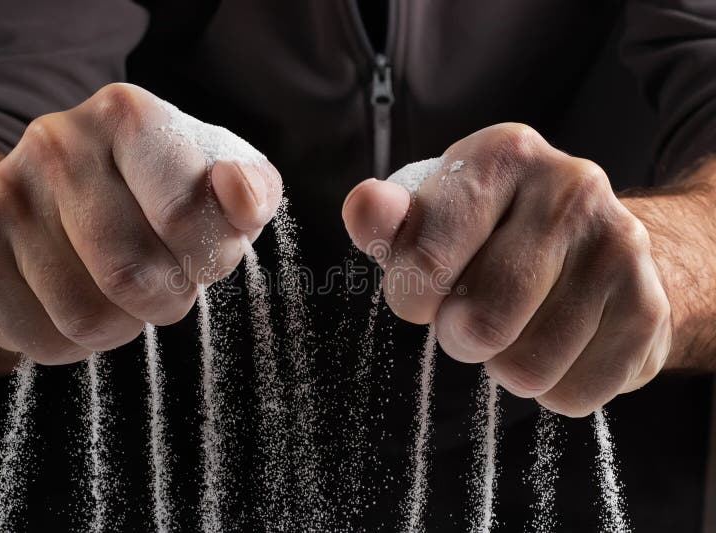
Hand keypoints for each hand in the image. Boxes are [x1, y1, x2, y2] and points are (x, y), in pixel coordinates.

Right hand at [0, 83, 281, 364]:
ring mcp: (6, 199)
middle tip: (168, 280)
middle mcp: (56, 144)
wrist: (68, 197)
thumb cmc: (164, 191)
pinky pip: (42, 340)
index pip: (187, 219)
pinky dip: (77, 344)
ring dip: (123, 325)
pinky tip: (81, 300)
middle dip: (169, 298)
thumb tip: (239, 195)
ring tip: (124, 291)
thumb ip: (253, 190)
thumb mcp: (220, 180)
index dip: (210, 257)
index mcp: (126, 114)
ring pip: (85, 318)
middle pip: (132, 276)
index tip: (205, 250)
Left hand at [343, 123, 670, 416]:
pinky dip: (552, 388)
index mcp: (503, 154)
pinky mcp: (649, 307)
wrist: (596, 249)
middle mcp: (570, 187)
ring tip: (519, 326)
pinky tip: (560, 344)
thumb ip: (391, 222)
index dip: (411, 297)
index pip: (423, 262)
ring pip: (526, 369)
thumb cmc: (494, 236)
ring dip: (506, 365)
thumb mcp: (435, 216)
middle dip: (460, 336)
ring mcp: (619, 245)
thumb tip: (365, 207)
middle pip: (478, 323)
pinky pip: (573, 394)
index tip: (423, 290)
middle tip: (472, 314)